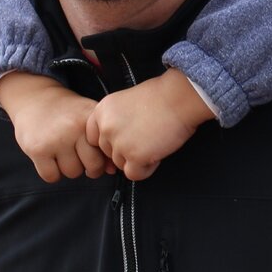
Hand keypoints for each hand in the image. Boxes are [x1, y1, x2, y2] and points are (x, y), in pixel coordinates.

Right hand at [0, 73, 110, 182]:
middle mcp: (76, 127)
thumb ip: (101, 142)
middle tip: (80, 157)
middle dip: (89, 167)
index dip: (103, 156)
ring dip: (68, 168)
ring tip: (62, 153)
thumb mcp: (86, 118)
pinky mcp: (38, 149)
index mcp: (91, 117)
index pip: (108, 150)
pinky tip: (49, 159)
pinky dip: (51, 173)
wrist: (33, 98)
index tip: (95, 152)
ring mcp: (56, 138)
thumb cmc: (64, 112)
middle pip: (93, 165)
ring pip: (73, 173)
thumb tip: (111, 169)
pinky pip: (52, 176)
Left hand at [86, 70, 213, 181]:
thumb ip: (115, 119)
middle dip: (125, 151)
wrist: (178, 98)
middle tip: (145, 140)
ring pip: (120, 165)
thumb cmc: (160, 96)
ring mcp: (119, 144)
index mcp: (101, 112)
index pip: (92, 138)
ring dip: (137, 160)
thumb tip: (116, 138)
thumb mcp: (124, 101)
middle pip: (108, 153)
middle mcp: (106, 128)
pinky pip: (134, 174)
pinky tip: (156, 155)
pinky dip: (146, 169)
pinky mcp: (135, 156)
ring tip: (154, 145)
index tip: (124, 140)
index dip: (110, 142)